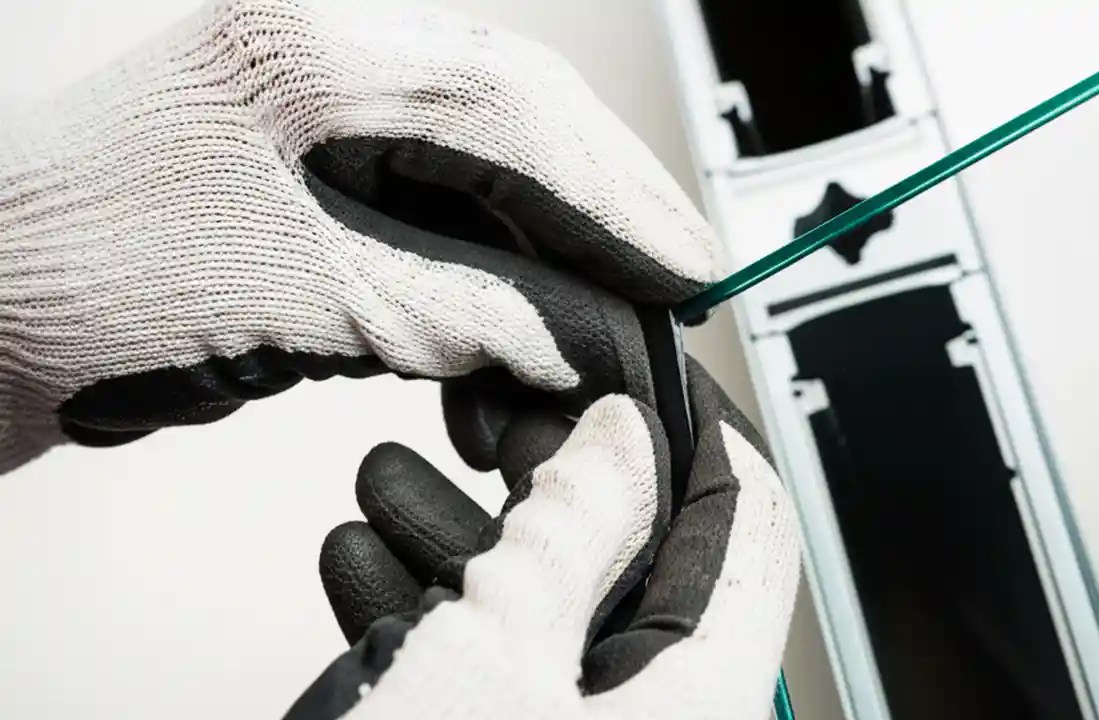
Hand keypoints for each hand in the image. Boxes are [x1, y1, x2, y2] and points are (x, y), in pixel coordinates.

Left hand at [0, 0, 719, 470]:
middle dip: (606, 211)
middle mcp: (318, 66)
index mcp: (306, 56)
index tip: (691, 268)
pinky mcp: (306, 177)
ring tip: (615, 320)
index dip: (619, 196)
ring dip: (554, 252)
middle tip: (679, 284)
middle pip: (517, 123)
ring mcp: (311, 118)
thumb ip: (463, 318)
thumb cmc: (70, 288)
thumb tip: (591, 342)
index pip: (515, 112)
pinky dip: (493, 274)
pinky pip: (435, 213)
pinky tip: (527, 324)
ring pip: (484, 171)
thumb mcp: (301, 302)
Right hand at [295, 359, 800, 719]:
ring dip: (468, 540)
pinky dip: (436, 616)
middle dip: (551, 475)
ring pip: (548, 607)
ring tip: (395, 484)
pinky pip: (499, 669)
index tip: (632, 367)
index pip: (743, 517)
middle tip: (497, 418)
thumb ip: (570, 534)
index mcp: (702, 692)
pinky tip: (368, 574)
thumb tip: (622, 437)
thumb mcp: (495, 661)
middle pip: (634, 554)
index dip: (692, 427)